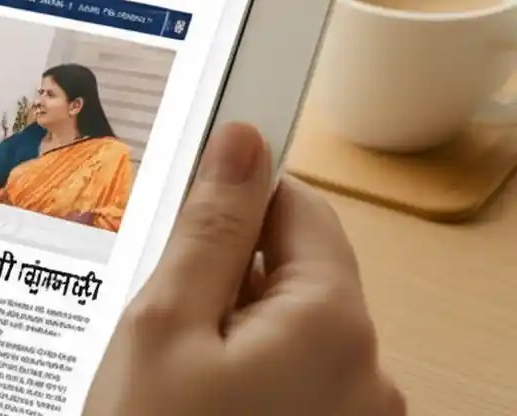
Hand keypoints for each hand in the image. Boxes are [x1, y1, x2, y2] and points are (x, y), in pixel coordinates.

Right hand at [87, 123, 404, 415]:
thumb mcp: (164, 325)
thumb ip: (209, 230)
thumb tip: (243, 141)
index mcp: (333, 324)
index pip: (298, 207)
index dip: (233, 199)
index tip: (177, 211)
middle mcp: (368, 370)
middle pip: (295, 272)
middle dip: (225, 277)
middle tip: (160, 322)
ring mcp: (354, 412)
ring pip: (287, 329)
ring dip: (232, 329)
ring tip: (173, 374)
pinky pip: (293, 377)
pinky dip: (246, 374)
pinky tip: (196, 400)